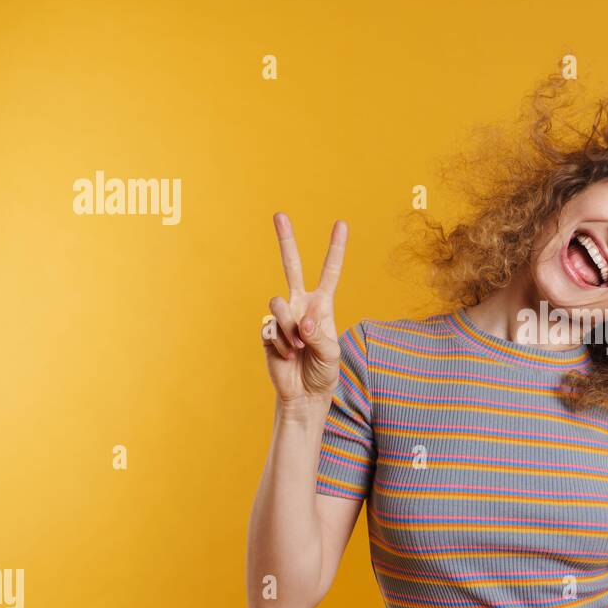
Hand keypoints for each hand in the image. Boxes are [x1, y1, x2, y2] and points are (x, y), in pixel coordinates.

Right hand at [261, 212, 347, 408]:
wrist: (304, 393)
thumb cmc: (323, 372)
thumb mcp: (331, 353)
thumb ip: (318, 335)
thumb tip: (302, 321)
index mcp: (322, 304)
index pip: (329, 272)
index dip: (335, 249)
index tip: (341, 224)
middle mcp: (300, 304)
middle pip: (291, 266)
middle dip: (285, 240)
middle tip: (279, 214)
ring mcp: (282, 316)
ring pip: (279, 304)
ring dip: (290, 328)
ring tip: (298, 348)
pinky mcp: (267, 330)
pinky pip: (270, 328)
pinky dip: (281, 344)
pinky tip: (287, 355)